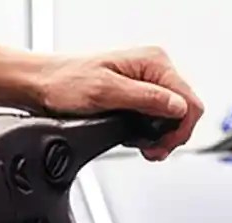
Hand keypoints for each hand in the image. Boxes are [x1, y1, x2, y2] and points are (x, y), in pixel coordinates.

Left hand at [35, 47, 204, 160]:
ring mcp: (147, 84)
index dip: (181, 130)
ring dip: (161, 138)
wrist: (42, 86)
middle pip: (185, 111)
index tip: (163, 146)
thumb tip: (177, 107)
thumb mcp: (106, 93)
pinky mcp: (137, 97)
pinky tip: (136, 141)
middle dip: (171, 136)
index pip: (189, 101)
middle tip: (152, 151)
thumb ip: (145, 99)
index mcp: (153, 62)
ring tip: (143, 148)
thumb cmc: (65, 83)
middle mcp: (153, 70)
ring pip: (173, 118)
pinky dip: (150, 135)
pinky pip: (157, 119)